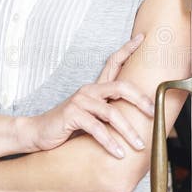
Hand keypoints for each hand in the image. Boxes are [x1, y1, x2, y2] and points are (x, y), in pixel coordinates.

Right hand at [32, 33, 154, 158]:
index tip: (141, 38)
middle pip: (121, 87)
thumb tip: (137, 121)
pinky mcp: (72, 115)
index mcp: (95, 88)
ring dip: (128, 132)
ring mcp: (80, 101)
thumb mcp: (92, 117)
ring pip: (112, 113)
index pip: (113, 63)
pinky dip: (110, 142)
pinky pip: (97, 128)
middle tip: (154, 114)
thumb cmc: (67, 126)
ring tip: (139, 146)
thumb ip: (109, 114)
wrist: (38, 132)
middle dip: (141, 100)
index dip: (127, 49)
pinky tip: (119, 153)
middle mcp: (89, 90)